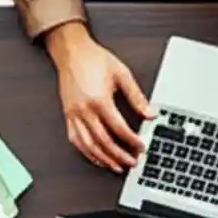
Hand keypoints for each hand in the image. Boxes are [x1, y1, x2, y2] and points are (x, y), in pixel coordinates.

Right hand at [46, 22, 154, 172]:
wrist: (71, 51)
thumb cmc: (94, 59)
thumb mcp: (122, 74)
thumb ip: (137, 96)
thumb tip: (150, 113)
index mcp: (99, 99)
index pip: (118, 128)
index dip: (132, 140)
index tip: (141, 147)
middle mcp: (85, 110)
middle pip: (103, 141)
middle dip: (119, 155)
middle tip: (131, 162)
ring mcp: (74, 114)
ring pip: (88, 145)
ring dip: (103, 159)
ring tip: (116, 166)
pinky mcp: (68, 115)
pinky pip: (76, 140)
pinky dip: (87, 153)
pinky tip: (97, 158)